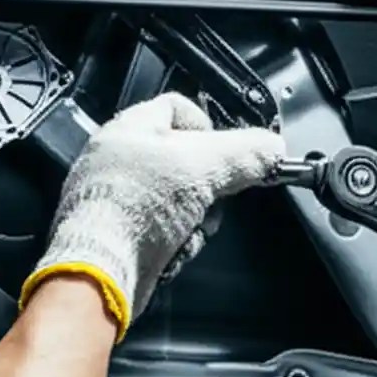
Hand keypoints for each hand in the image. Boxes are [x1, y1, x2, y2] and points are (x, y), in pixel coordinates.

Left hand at [19, 93, 284, 338]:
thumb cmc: (139, 207)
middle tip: (212, 198)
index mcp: (129, 128)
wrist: (102, 269)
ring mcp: (116, 198)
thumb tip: (274, 148)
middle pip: (185, 160)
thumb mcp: (203, 169)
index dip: (210, 127)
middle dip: (206, 185)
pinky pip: (164, 230)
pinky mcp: (120, 235)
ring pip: (179, 200)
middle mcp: (118, 159)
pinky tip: (173, 250)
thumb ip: (244, 154)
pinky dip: (176, 242)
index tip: (226, 153)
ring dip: (194, 220)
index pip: (178, 107)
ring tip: (187, 230)